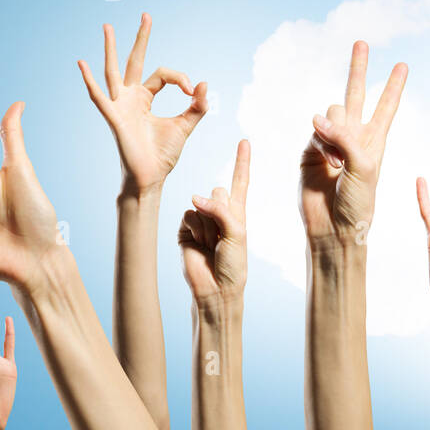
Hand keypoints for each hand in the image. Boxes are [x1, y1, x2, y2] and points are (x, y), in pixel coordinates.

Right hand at [78, 14, 207, 192]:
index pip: (163, 75)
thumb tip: (204, 83)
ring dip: (111, 49)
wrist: (152, 178)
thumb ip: (197, 106)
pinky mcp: (114, 118)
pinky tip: (82, 64)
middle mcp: (131, 98)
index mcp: (146, 99)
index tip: (193, 91)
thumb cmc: (163, 155)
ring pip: (114, 72)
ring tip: (107, 26)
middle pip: (135, 62)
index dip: (180, 78)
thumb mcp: (185, 126)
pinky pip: (99, 97)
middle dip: (140, 39)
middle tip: (146, 15)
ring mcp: (120, 106)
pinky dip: (90, 81)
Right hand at [179, 140, 249, 302]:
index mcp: (237, 211)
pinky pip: (188, 215)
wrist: (216, 287)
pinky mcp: (185, 228)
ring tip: (212, 244)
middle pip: (217, 191)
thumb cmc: (233, 263)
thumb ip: (219, 210)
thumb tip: (193, 197)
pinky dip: (194, 230)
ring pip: (200, 205)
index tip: (245, 141)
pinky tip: (199, 244)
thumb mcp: (237, 233)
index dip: (242, 161)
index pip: (240, 181)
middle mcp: (219, 212)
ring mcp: (201, 220)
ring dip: (207, 226)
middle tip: (222, 237)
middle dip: (219, 212)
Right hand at [300, 41, 407, 245]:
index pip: (386, 107)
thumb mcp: (363, 168)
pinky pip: (314, 133)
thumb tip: (316, 117)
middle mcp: (353, 138)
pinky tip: (328, 164)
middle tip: (362, 42)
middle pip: (356, 95)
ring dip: (334, 132)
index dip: (393, 86)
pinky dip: (321, 144)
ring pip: (330, 114)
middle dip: (358, 69)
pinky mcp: (309, 152)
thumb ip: (343, 139)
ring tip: (339, 162)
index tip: (403, 65)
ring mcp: (330, 143)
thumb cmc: (358, 204)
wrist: (334, 229)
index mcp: (375, 142)